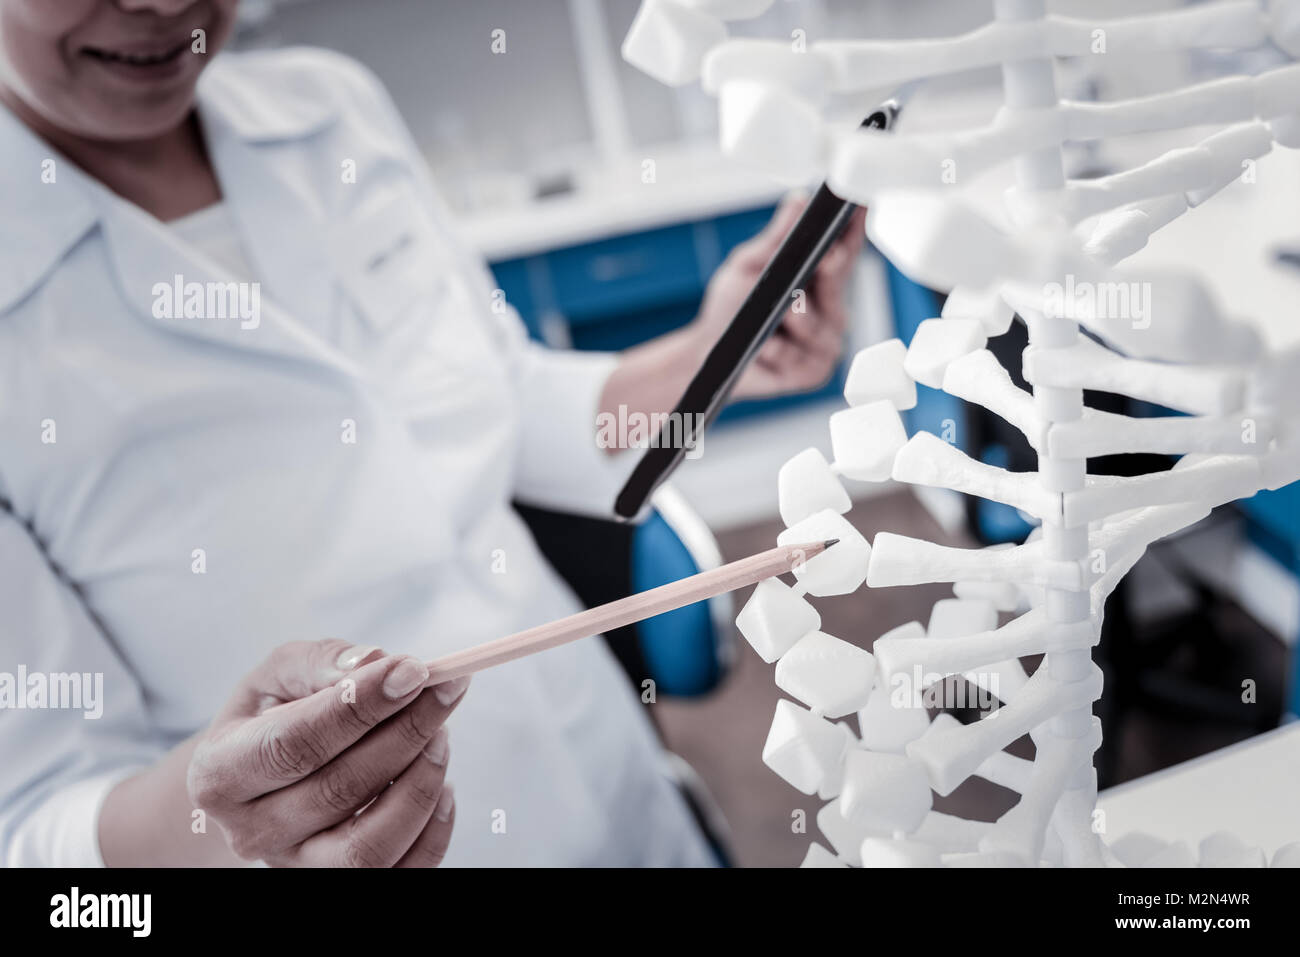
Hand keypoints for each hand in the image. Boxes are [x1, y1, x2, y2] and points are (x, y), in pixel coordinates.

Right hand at [186, 639, 467, 866]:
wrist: (261, 775)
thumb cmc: (273, 715)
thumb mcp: (279, 675)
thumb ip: (321, 663)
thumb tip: (371, 662)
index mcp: (221, 773)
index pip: (294, 744)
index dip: (359, 706)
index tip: (413, 671)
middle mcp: (251, 831)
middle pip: (338, 789)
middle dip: (405, 733)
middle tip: (444, 690)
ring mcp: (296, 866)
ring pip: (368, 845)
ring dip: (420, 784)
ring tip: (440, 735)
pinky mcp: (339, 883)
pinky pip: (400, 873)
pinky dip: (434, 830)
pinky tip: (442, 784)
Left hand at [691, 194, 866, 399]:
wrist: (706, 351)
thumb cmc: (730, 307)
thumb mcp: (749, 265)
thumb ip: (776, 238)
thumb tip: (799, 201)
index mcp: (819, 278)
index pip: (844, 249)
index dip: (854, 231)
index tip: (858, 212)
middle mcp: (829, 308)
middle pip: (840, 283)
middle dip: (833, 270)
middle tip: (828, 258)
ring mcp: (824, 342)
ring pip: (821, 325)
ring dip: (797, 319)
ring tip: (778, 318)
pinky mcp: (813, 371)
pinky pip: (803, 358)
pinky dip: (780, 351)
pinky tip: (766, 348)